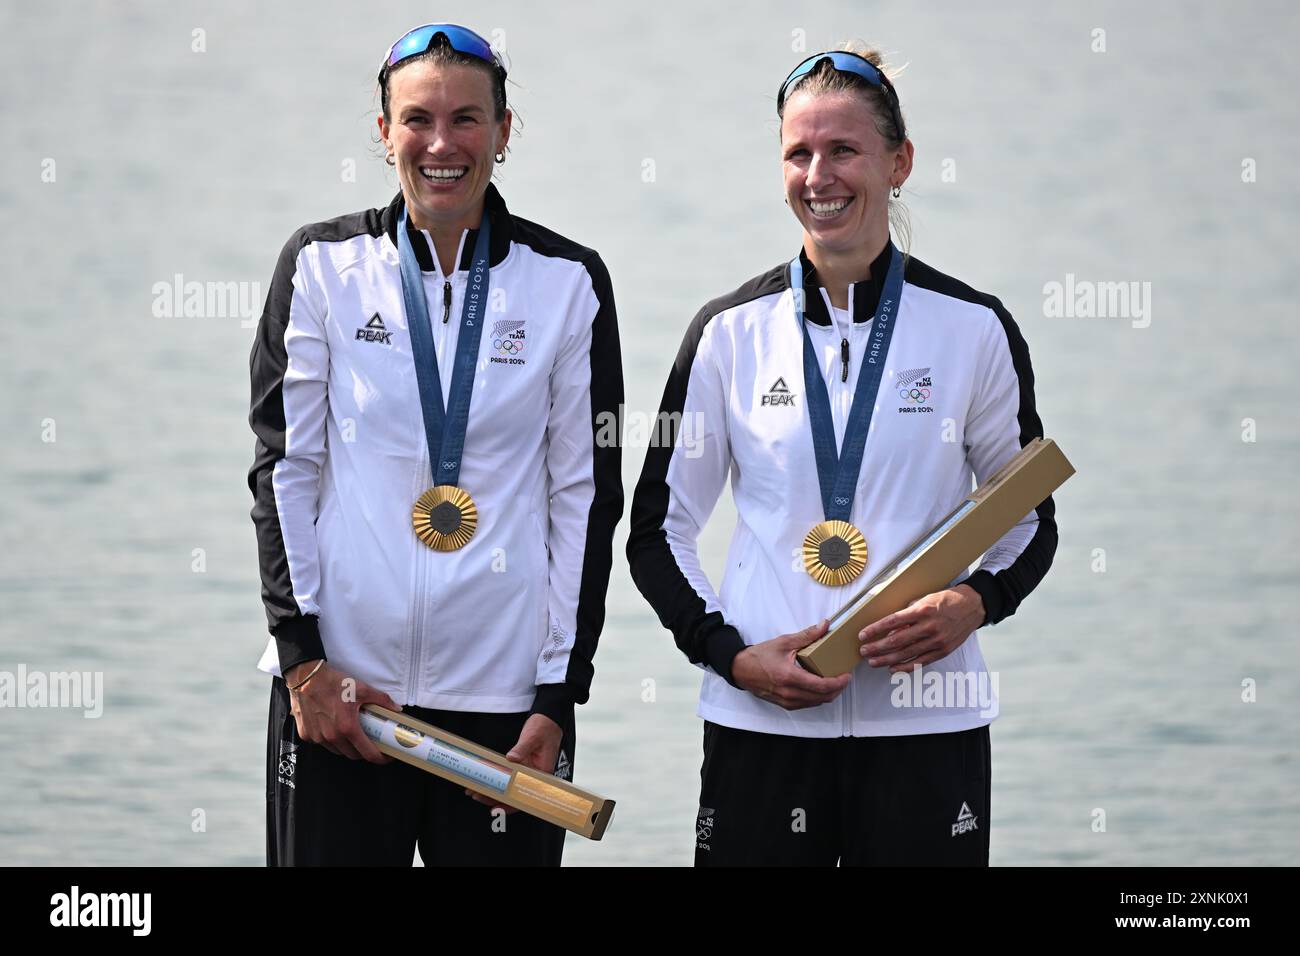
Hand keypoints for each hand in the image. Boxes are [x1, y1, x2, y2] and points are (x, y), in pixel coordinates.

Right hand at [285, 660, 398, 763]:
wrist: (306, 676)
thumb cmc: (333, 682)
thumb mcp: (362, 689)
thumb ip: (382, 700)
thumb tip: (396, 709)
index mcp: (347, 728)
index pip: (368, 753)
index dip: (380, 758)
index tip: (386, 756)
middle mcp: (332, 736)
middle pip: (353, 755)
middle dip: (364, 752)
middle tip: (370, 743)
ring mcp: (317, 737)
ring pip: (337, 751)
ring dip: (346, 747)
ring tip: (352, 734)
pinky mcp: (306, 734)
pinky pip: (322, 743)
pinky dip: (330, 740)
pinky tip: (333, 728)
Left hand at [464, 713, 562, 812]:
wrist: (548, 719)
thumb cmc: (545, 728)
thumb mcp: (533, 737)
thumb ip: (522, 748)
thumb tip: (511, 758)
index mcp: (541, 773)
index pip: (525, 795)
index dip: (510, 804)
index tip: (496, 807)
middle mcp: (534, 775)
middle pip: (514, 793)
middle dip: (494, 797)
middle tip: (476, 795)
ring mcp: (527, 771)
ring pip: (509, 786)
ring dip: (493, 789)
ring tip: (475, 790)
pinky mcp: (522, 765)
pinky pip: (508, 776)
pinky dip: (497, 779)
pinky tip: (485, 779)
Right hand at [731, 620, 851, 709]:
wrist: (741, 669)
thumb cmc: (759, 656)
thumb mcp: (784, 642)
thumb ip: (807, 635)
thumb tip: (825, 626)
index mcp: (790, 677)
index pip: (822, 686)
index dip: (838, 683)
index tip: (847, 675)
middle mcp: (789, 693)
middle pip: (823, 697)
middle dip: (838, 689)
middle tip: (844, 678)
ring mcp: (787, 701)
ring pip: (816, 703)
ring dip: (829, 694)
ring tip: (835, 681)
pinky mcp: (785, 704)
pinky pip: (807, 704)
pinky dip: (817, 697)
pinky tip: (819, 687)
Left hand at [858, 584, 985, 672]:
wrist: (972, 606)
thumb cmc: (946, 601)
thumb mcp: (924, 600)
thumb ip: (907, 613)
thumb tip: (890, 628)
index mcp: (922, 611)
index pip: (892, 621)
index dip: (875, 629)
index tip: (863, 635)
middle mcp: (929, 627)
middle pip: (896, 641)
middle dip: (877, 647)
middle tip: (864, 650)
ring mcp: (936, 641)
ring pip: (906, 654)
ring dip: (886, 659)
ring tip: (872, 661)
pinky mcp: (943, 651)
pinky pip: (920, 662)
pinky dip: (905, 667)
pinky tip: (892, 669)